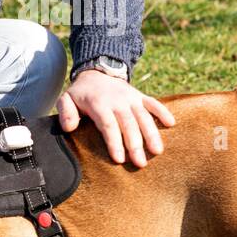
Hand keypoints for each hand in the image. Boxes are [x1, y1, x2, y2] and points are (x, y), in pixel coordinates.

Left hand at [56, 69, 174, 167]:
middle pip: (128, 123)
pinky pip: (153, 103)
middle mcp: (117, 100)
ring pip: (143, 116)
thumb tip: (69, 127)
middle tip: (140, 163)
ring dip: (151, 133)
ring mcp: (131, 98)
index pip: (108, 124)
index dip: (114, 142)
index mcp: (98, 103)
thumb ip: (65, 112)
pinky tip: (171, 123)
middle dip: (135, 144)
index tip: (119, 159)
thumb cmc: (81, 93)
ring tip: (157, 151)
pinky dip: (162, 111)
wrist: (97, 73)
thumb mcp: (66, 99)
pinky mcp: (140, 96)